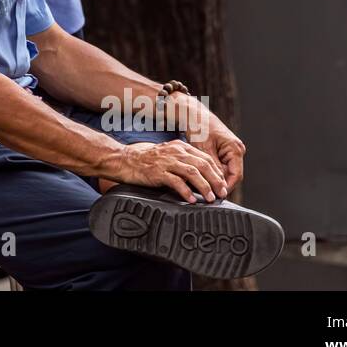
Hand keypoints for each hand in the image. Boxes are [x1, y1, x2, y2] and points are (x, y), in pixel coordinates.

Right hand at [112, 138, 228, 202]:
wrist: (124, 159)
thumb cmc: (146, 160)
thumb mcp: (168, 155)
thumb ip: (183, 162)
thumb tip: (200, 177)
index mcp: (180, 147)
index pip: (205, 158)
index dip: (217, 172)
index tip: (222, 184)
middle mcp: (175, 152)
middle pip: (203, 165)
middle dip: (215, 180)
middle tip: (222, 193)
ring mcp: (167, 161)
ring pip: (192, 173)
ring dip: (204, 186)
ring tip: (210, 198)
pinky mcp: (157, 172)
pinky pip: (175, 182)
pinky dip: (185, 191)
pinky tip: (190, 199)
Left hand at [189, 115, 245, 191]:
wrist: (193, 114)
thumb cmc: (199, 127)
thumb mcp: (204, 149)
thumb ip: (213, 167)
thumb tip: (217, 185)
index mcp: (235, 149)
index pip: (236, 176)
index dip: (226, 187)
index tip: (216, 196)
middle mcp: (236, 150)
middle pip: (231, 175)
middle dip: (220, 184)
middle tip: (207, 194)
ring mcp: (230, 151)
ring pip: (225, 172)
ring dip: (215, 179)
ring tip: (203, 186)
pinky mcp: (223, 151)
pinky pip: (220, 166)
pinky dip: (212, 172)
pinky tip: (202, 177)